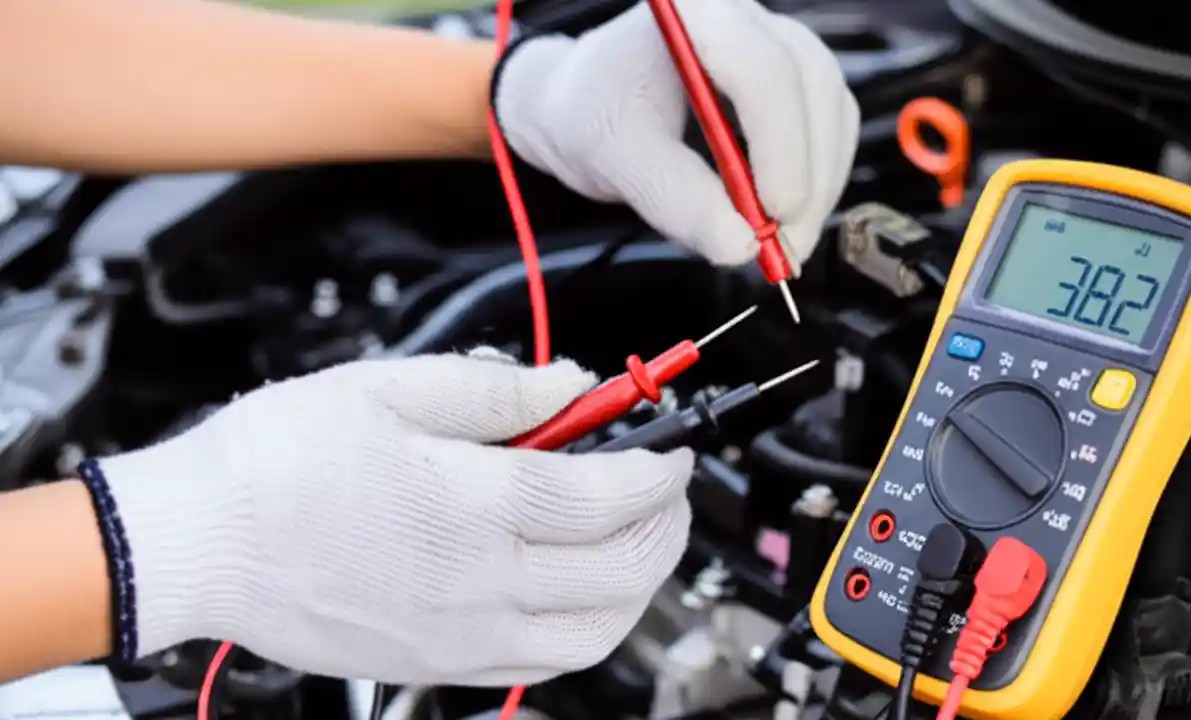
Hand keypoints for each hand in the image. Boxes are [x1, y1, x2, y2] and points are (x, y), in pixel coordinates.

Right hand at [89, 352, 693, 685]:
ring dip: (639, 585)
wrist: (199, 541)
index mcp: (469, 505)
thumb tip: (575, 384)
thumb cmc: (277, 462)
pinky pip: (545, 664)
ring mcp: (461, 637)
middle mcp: (477, 583)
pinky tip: (580, 591)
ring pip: (596, 633)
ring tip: (635, 540)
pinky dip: (589, 629)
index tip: (673, 451)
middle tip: (667, 489)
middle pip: (620, 572)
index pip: (606, 498)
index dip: (658, 473)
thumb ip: (497, 390)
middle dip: (665, 526)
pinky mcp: (439, 667)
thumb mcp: (388, 390)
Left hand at [493, 0, 857, 271]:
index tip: (774, 214)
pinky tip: (788, 215)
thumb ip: (675, 199)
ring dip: (819, 179)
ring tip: (786, 241)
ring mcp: (775, 41)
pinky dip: (817, 173)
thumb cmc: (593, 117)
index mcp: (698, 14)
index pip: (762, 71)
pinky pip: (827, 120)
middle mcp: (745, 17)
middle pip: (811, 86)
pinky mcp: (791, 75)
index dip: (779, 146)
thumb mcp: (618, 161)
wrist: (585, 104)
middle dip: (807, 174)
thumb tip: (739, 246)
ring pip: (829, 105)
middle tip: (787, 246)